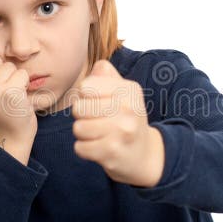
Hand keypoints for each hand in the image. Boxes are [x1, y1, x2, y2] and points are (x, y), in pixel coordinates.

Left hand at [71, 60, 164, 187]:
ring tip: (98, 135)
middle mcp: (128, 108)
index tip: (98, 104)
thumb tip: (96, 67)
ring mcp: (122, 131)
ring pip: (78, 128)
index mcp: (129, 89)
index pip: (85, 87)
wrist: (144, 154)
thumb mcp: (123, 92)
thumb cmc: (126, 119)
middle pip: (78, 107)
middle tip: (97, 121)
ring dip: (83, 134)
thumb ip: (106, 75)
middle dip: (81, 116)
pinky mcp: (113, 151)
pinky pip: (80, 148)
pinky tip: (99, 148)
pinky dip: (85, 150)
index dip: (84, 97)